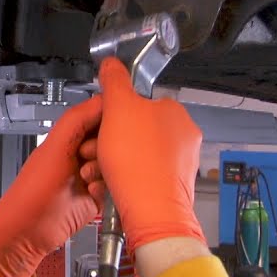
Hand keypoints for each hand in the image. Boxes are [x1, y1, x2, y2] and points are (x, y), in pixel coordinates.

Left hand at [0, 96, 106, 276]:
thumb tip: (104, 96)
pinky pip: (115, 187)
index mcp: (67, 137)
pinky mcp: (96, 200)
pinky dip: (109, 191)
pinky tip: (93, 196)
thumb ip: (77, 120)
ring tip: (89, 180)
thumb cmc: (32, 193)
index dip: (111, 116)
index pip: (98, 115)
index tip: (123, 121)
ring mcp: (89, 177)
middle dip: (109, 148)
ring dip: (108, 172)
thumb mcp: (56, 147)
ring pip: (116, 164)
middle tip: (93, 159)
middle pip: (112, 140)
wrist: (27, 234)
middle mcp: (79, 155)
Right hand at [95, 58, 204, 249]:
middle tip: (94, 149)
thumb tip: (112, 64)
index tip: (101, 124)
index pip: (139, 103)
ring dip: (110, 162)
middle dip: (108, 141)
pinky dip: (121, 181)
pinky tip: (109, 185)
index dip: (113, 114)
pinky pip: (139, 178)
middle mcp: (183, 138)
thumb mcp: (118, 108)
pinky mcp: (169, 188)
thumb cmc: (139, 163)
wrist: (151, 211)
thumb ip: (114, 82)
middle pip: (134, 131)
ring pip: (135, 156)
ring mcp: (178, 165)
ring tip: (98, 170)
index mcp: (175, 113)